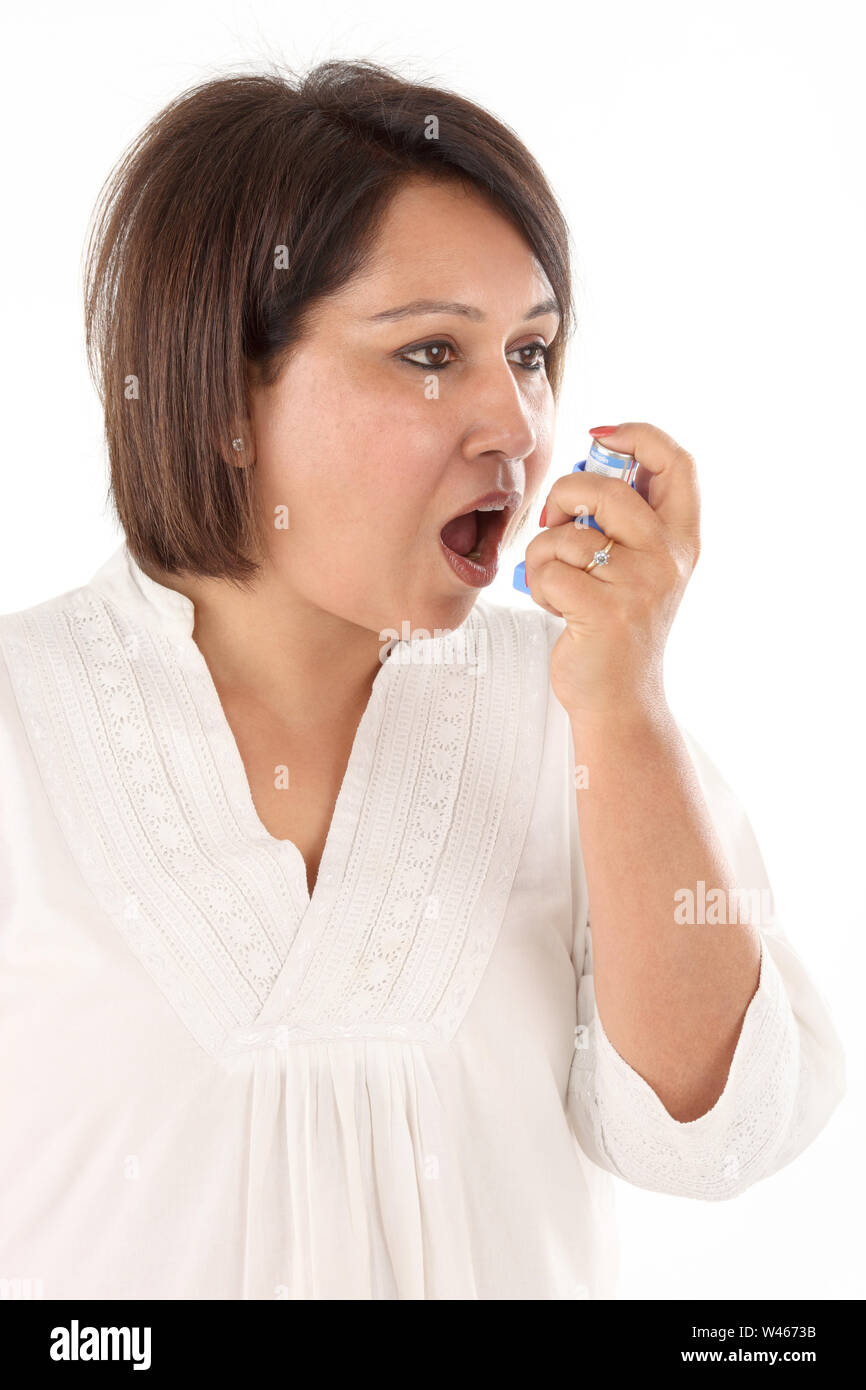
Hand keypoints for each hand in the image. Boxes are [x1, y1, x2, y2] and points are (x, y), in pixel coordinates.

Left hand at [522, 422, 700, 723]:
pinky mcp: (604, 611)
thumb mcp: (638, 567)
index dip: (637, 435)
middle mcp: (668, 558)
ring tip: (561, 586)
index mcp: (681, 539)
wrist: (619, 700)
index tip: (599, 436)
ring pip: (565, 535)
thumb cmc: (616, 627)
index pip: (677, 461)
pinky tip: (558, 610)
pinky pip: (548, 572)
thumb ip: (625, 519)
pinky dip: (539, 589)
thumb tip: (590, 461)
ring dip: (544, 557)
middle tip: (555, 523)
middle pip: (605, 487)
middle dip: (563, 496)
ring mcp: (639, 585)